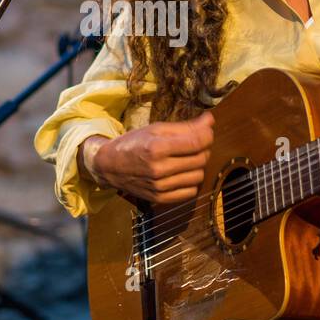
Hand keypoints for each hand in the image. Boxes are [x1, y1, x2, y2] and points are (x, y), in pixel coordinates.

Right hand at [84, 112, 213, 203]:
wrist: (110, 166)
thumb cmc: (133, 143)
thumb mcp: (155, 129)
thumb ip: (184, 127)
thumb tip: (210, 121)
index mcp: (156, 147)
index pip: (197, 142)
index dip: (208, 135)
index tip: (207, 130)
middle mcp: (159, 169)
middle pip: (201, 159)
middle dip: (204, 148)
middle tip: (196, 142)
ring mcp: (160, 186)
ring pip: (198, 176)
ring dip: (198, 165)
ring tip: (188, 158)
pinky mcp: (160, 198)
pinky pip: (190, 192)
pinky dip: (191, 181)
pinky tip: (182, 173)